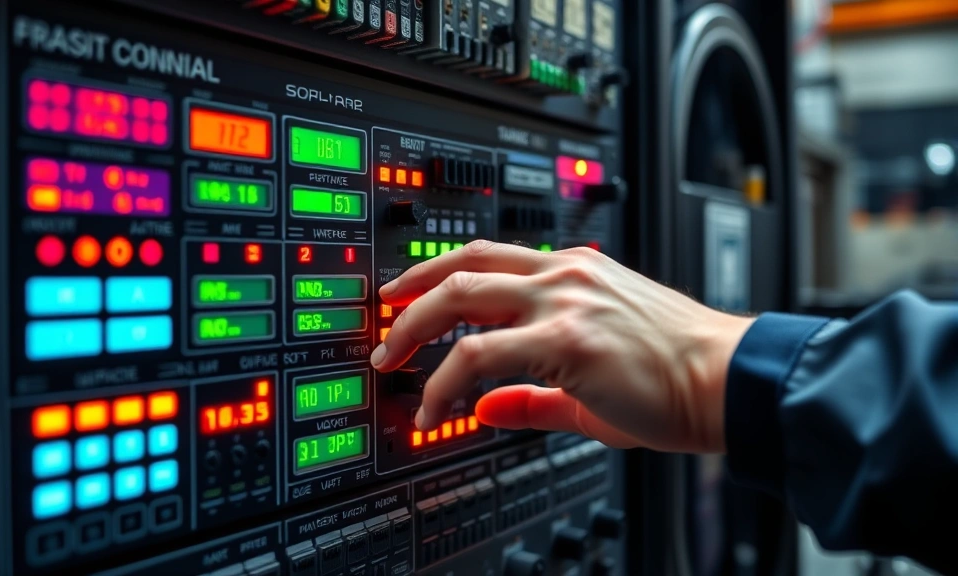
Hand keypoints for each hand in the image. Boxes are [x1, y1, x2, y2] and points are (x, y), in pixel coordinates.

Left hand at [370, 240, 754, 453]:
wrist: (727, 379)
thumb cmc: (676, 373)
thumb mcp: (594, 375)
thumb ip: (532, 392)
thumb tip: (484, 408)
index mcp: (574, 269)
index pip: (488, 255)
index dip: (439, 272)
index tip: (411, 294)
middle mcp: (564, 273)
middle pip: (462, 265)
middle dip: (410, 292)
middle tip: (384, 322)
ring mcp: (564, 300)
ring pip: (460, 296)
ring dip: (413, 327)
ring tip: (391, 358)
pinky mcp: (567, 339)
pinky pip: (479, 354)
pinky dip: (445, 382)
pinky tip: (437, 409)